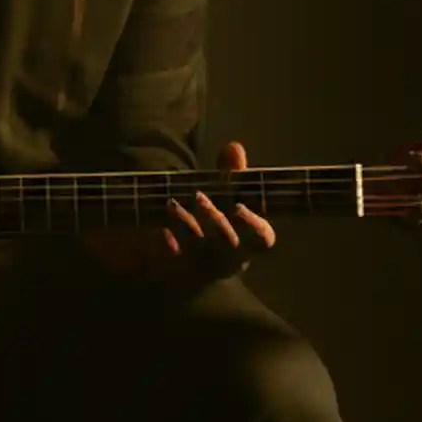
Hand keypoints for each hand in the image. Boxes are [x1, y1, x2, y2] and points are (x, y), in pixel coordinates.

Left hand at [163, 141, 275, 279]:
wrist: (184, 263)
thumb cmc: (216, 223)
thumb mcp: (226, 196)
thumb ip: (231, 175)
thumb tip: (234, 146)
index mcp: (248, 240)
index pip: (262, 237)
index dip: (253, 225)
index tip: (239, 206)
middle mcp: (229, 258)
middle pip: (228, 245)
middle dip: (215, 220)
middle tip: (199, 196)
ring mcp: (203, 269)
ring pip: (198, 252)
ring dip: (186, 225)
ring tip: (172, 203)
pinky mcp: (176, 274)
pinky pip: (171, 263)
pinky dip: (165, 246)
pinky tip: (159, 231)